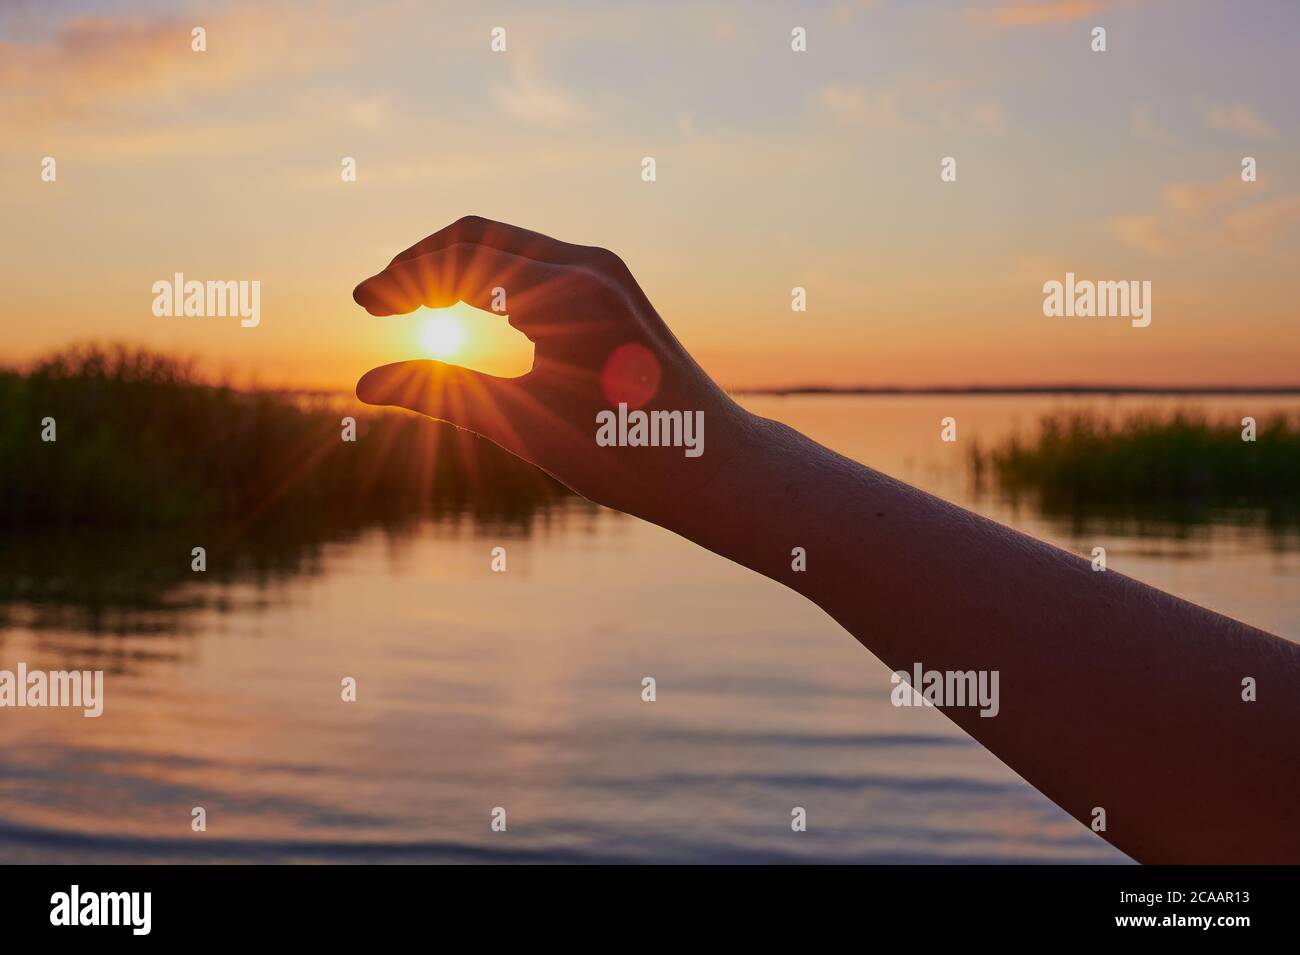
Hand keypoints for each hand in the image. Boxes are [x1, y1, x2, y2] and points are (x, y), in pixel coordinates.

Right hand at [353, 216, 756, 526]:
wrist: (711, 465)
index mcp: (568, 293)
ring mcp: (606, 273)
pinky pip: (534, 265)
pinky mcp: (613, 289)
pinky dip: (489, 279)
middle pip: (478, 236)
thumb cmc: (624, 455)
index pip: (460, 258)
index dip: (402, 278)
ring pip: (507, 246)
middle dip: (420, 263)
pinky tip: (462, 309)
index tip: (361, 304)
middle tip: (376, 301)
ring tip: (408, 305)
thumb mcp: (522, 425)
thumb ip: (441, 394)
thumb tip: (363, 386)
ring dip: (452, 268)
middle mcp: (590, 266)